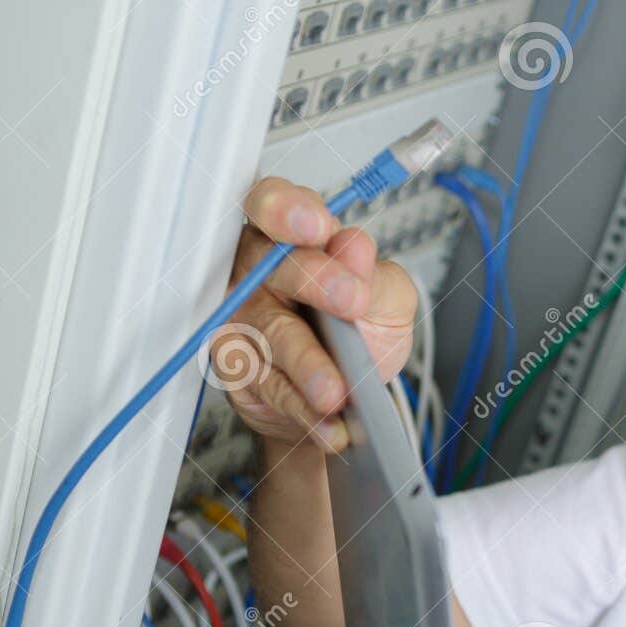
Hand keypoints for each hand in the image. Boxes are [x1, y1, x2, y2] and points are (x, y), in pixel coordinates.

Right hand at [219, 178, 418, 451]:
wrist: (348, 400)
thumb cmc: (361, 332)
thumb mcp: (389, 301)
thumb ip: (376, 277)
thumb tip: (355, 249)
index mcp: (294, 236)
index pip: (272, 203)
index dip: (287, 210)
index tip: (318, 228)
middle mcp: (259, 270)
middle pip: (271, 266)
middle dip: (314, 282)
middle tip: (352, 304)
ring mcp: (242, 317)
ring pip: (269, 334)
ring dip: (307, 365)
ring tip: (337, 391)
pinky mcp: (236, 366)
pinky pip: (267, 386)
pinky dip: (302, 408)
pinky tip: (329, 423)